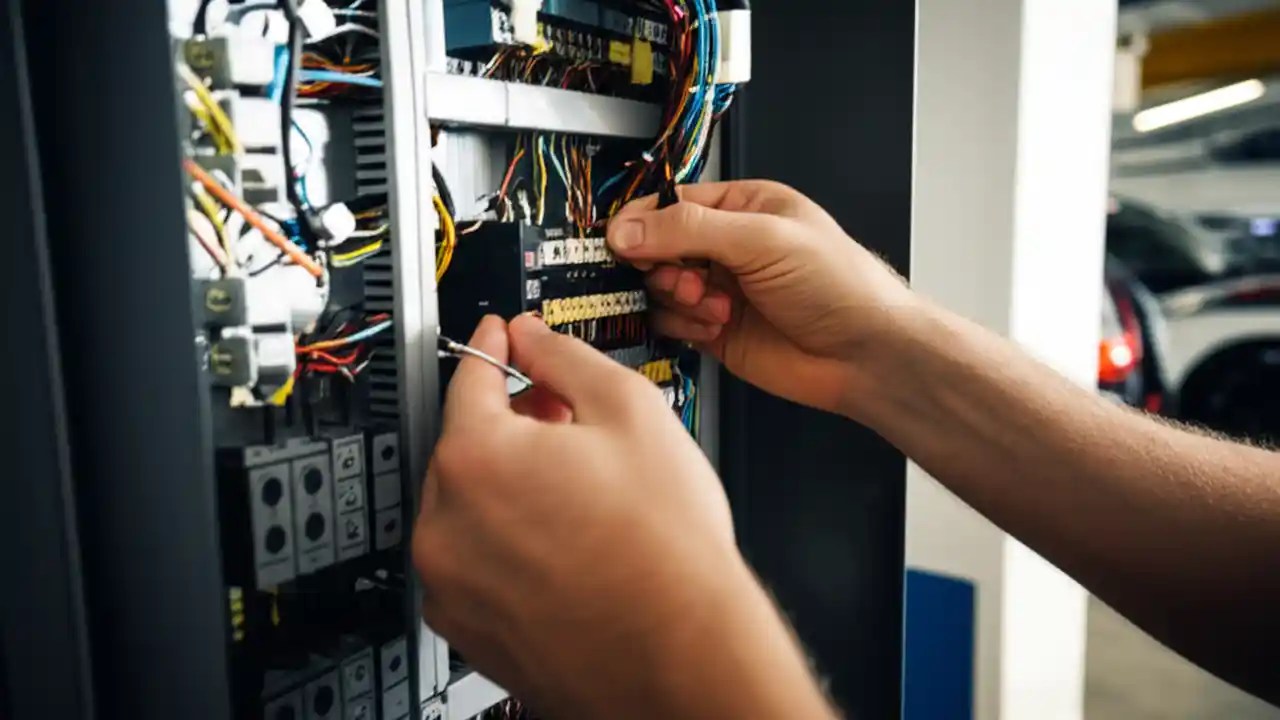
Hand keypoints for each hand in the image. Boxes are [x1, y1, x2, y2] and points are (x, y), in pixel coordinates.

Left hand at [415, 316, 831, 718]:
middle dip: (512, 425)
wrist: (683, 658)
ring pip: (467, 509)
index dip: (492, 348)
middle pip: (466, 446)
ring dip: (507, 488)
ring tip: (577, 496)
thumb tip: (532, 338)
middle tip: (565, 425)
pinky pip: (472, 566)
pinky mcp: (466, 631)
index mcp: (476, 459)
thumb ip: (567, 357)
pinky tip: (563, 547)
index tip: (500, 339)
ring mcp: (451, 586)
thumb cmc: (666, 551)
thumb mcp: (632, 412)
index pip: (468, 378)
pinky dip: (503, 547)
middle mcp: (445, 525)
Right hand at [607, 180, 916, 416]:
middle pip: (658, 248)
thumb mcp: (763, 239)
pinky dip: (683, 326)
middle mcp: (728, 247)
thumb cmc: (841, 286)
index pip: (671, 204)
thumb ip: (689, 230)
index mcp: (744, 207)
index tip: (622, 243)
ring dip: (677, 299)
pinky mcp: (716, 331)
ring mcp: (721, 290)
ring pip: (661, 288)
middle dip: (664, 266)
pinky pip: (673, 323)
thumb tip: (629, 228)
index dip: (642, 222)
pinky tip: (713, 328)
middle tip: (686, 280)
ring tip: (713, 307)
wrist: (867, 355)